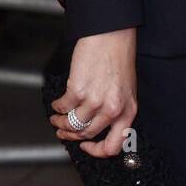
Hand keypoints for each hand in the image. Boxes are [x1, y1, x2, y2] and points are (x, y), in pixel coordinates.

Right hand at [49, 29, 137, 157]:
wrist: (112, 34)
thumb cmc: (119, 58)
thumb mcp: (126, 89)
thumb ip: (116, 109)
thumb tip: (98, 127)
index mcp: (128, 110)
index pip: (113, 146)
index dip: (96, 151)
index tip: (85, 145)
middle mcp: (113, 109)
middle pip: (87, 135)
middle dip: (71, 135)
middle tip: (63, 132)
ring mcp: (95, 101)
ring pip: (72, 124)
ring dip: (60, 123)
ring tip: (56, 118)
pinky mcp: (78, 90)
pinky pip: (63, 107)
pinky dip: (57, 107)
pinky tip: (57, 103)